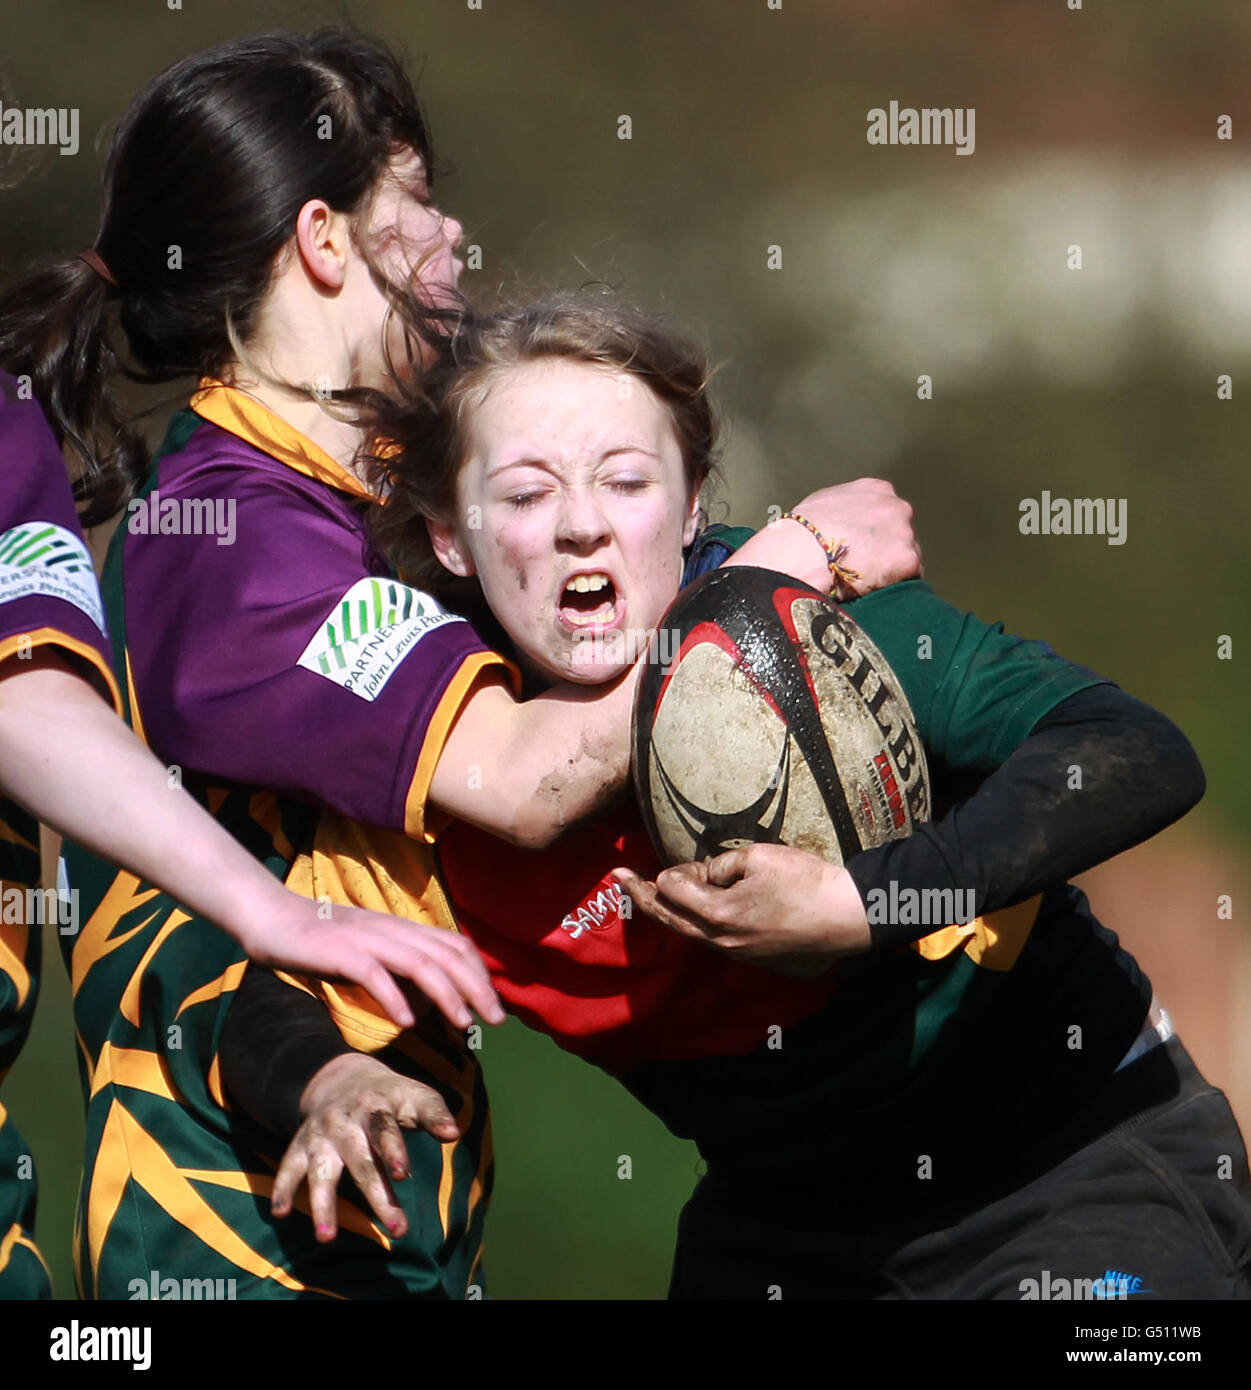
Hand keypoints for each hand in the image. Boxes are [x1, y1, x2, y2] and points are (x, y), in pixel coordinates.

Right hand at [239, 894, 504, 1032]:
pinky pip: (373, 974)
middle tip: (496, 1020)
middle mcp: (392, 929)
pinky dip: (394, 997)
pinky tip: (408, 1022)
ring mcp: (367, 938)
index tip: (494, 1005)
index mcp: (402, 929)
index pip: (455, 945)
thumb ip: (399, 970)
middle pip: (446, 955)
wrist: (272, 918)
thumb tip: (428, 1003)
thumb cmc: (323, 942)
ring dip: (446, 994)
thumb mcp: (370, 952)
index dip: (480, 974)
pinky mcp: (339, 950)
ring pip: (419, 963)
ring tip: (463, 1024)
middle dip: (476, 988)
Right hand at [270, 1053, 458, 1240]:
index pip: (385, 1129)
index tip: (402, 1174)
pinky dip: (281, 1189)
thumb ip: (434, 1113)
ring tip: (327, 1237)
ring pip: (321, 1172)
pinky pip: (287, 1168)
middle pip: (361, 1161)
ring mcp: (320, 1135)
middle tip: (398, 1228)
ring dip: (323, 1204)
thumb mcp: (413, 1095)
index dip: (393, 1150)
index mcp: (376, 1106)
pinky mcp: (299, 1146)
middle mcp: (345, 1121)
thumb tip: (454, 1133)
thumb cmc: (389, 1096)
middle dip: (377, 1195)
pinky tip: (280, 1213)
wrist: (340, 1077)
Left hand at [612, 843, 872, 975]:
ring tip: (647, 896)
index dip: (666, 873)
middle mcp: (721, 940)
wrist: (847, 917)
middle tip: (619, 881)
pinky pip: (711, 938)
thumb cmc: (806, 882)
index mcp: (719, 914)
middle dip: (642, 898)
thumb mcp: (759, 858)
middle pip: (670, 919)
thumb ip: (719, 866)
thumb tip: (700, 876)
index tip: (648, 866)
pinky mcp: (752, 956)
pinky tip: (691, 912)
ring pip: (689, 932)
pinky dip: (692, 922)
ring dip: (667, 912)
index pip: (672, 892)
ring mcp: (737, 952)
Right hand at [730, 479, 920, 597]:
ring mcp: (904, 532)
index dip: (875, 535)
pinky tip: (870, 588)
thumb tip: (844, 524)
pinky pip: (908, 578)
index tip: (862, 549)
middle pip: (901, 534)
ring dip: (890, 570)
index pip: (888, 514)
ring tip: (862, 581)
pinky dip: (891, 586)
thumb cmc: (800, 531)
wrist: (798, 551)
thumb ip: (846, 507)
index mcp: (877, 489)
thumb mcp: (824, 502)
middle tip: (862, 569)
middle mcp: (896, 506)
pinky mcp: (907, 559)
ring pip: (906, 557)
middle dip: (886, 551)